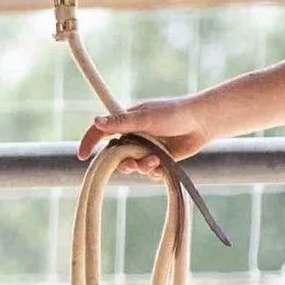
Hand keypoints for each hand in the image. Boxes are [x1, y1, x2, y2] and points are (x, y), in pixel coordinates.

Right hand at [77, 96, 217, 179]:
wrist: (203, 122)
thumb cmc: (174, 113)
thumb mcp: (145, 117)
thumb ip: (121, 122)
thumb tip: (95, 121)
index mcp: (126, 122)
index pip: (100, 132)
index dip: (89, 143)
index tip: (82, 156)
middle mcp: (133, 136)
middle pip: (115, 155)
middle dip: (123, 162)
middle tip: (132, 165)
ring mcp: (145, 148)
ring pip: (132, 165)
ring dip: (141, 167)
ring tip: (155, 162)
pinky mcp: (159, 158)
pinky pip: (148, 171)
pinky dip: (153, 171)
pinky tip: (162, 166)